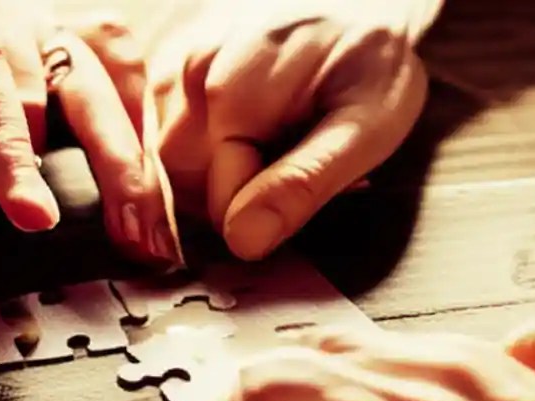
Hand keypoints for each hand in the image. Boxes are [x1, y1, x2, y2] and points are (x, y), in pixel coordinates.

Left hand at [0, 0, 176, 262]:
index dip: (16, 169)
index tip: (33, 218)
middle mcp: (20, 25)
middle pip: (73, 104)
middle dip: (103, 177)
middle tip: (127, 245)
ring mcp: (51, 19)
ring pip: (112, 84)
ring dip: (136, 156)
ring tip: (151, 223)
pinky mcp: (67, 20)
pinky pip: (120, 59)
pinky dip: (138, 110)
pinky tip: (149, 162)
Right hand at [126, 1, 431, 259]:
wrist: (359, 0)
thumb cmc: (371, 60)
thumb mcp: (369, 125)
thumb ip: (304, 184)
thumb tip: (243, 242)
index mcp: (231, 90)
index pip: (215, 203)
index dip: (262, 212)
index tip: (307, 182)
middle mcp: (186, 75)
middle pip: (183, 185)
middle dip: (234, 191)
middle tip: (291, 161)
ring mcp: (168, 70)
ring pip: (168, 167)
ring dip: (216, 172)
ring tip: (272, 140)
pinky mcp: (164, 73)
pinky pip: (165, 141)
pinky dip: (202, 150)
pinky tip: (243, 129)